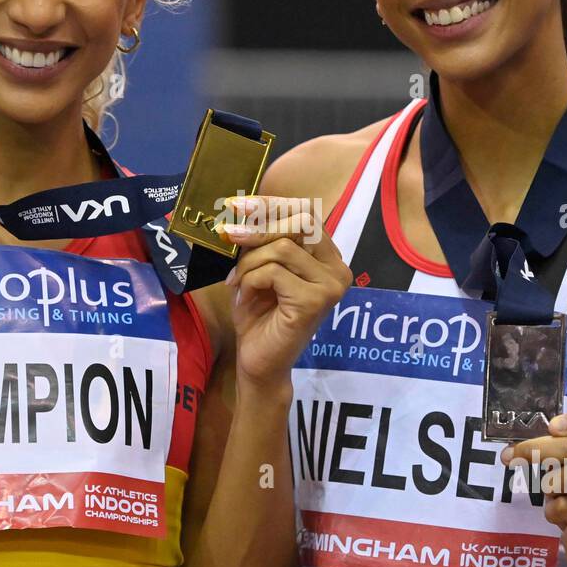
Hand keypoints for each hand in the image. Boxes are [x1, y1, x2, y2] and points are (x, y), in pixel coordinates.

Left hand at [221, 196, 351, 385]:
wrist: (259, 362)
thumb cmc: (259, 315)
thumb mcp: (257, 267)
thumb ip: (260, 239)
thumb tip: (241, 207)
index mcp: (328, 257)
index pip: (307, 213)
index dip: (272, 204)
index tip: (237, 204)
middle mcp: (338, 269)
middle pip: (301, 223)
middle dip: (259, 226)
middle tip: (229, 233)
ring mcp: (331, 286)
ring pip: (283, 247)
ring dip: (250, 262)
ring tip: (237, 281)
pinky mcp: (316, 301)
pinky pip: (274, 272)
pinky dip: (251, 280)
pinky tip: (246, 296)